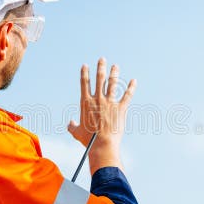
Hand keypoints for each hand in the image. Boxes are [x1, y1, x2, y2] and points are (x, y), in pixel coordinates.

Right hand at [67, 58, 135, 172]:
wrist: (102, 144)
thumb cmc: (88, 140)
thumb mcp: (76, 133)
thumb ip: (71, 126)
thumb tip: (69, 124)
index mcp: (86, 102)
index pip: (84, 83)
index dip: (85, 73)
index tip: (85, 65)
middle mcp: (98, 99)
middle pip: (99, 78)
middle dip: (101, 67)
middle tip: (102, 59)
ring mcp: (110, 102)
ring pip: (113, 84)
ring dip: (114, 73)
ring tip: (115, 66)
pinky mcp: (121, 108)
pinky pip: (127, 95)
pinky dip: (131, 88)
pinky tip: (134, 81)